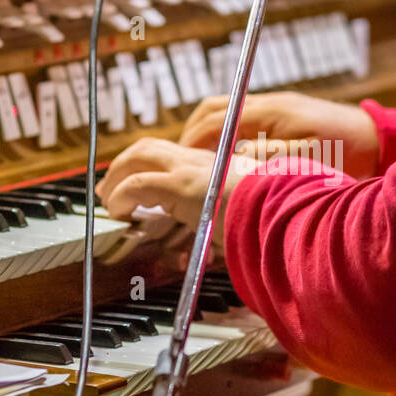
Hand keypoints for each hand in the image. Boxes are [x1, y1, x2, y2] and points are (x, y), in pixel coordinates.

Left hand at [96, 138, 258, 248]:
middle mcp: (201, 161)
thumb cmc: (273, 217)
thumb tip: (214, 248)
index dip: (152, 166)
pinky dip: (121, 196)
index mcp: (218, 166)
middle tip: (111, 189)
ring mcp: (190, 169)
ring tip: (109, 200)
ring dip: (118, 176)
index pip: (175, 155)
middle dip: (125, 164)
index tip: (140, 187)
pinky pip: (137, 185)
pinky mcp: (180, 185)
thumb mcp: (247, 215)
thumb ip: (227, 225)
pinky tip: (118, 212)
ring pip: (139, 155)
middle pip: (150, 147)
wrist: (285, 212)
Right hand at [178, 91, 379, 178]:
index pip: (217, 120)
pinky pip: (240, 117)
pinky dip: (224, 133)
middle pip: (212, 108)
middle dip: (192, 133)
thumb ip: (267, 159)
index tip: (180, 162)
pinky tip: (225, 157)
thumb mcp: (305, 160)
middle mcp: (269, 103)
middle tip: (181, 161)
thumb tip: (229, 164)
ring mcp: (274, 106)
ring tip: (198, 160)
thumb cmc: (346, 152)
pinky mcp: (281, 114)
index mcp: (271, 112)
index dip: (193, 142)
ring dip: (206, 132)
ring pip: (224, 110)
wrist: (375, 139)